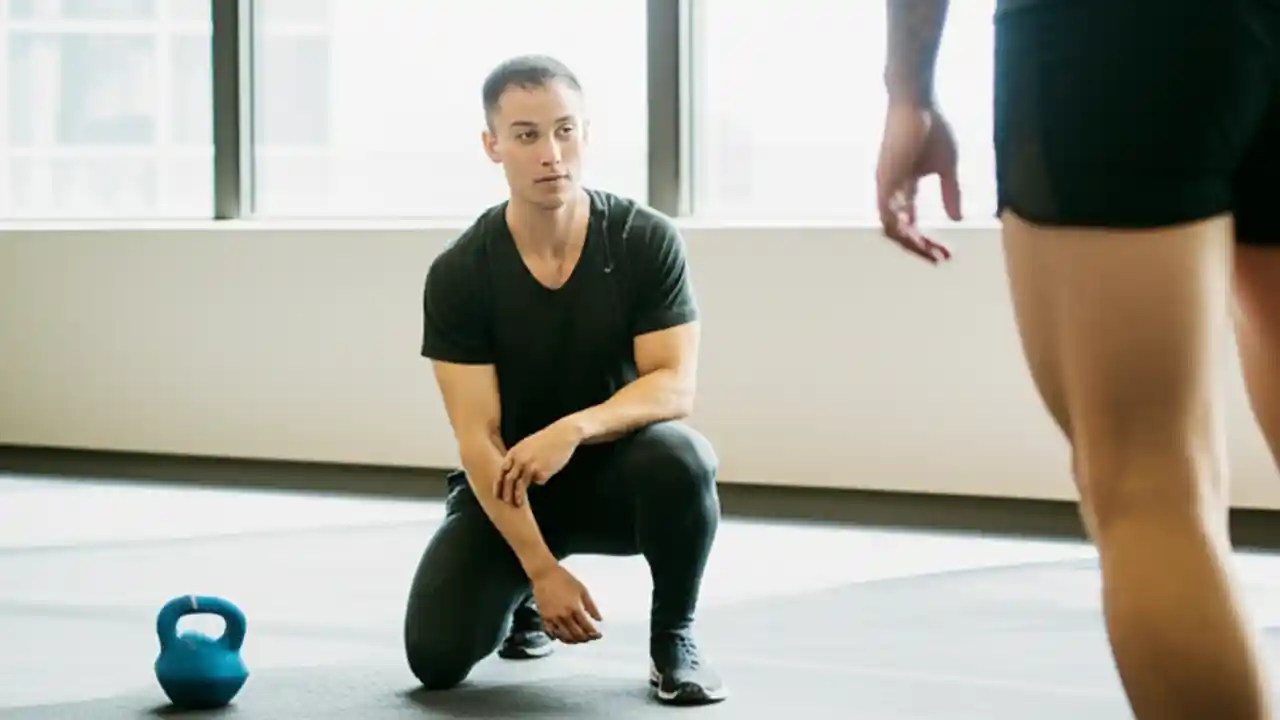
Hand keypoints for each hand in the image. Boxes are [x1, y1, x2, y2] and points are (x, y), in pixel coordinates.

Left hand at [497, 419, 580, 505]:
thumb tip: (512, 474)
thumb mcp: (526, 446)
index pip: (501, 471)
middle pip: (509, 480)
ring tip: (518, 504)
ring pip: (521, 485)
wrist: (562, 434)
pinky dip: (542, 479)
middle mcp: (520, 459)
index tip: (497, 495)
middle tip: (506, 502)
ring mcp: (531, 465)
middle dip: (506, 493)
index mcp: (514, 452)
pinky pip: (539, 480)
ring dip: (518, 496)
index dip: (498, 484)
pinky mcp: (543, 471)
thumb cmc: (545, 440)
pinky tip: (550, 469)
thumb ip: (517, 458)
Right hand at [530, 564, 602, 643]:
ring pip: (564, 636)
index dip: (593, 634)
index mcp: (574, 608)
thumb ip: (591, 606)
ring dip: (574, 641)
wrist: (545, 574)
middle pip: (576, 634)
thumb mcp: (582, 590)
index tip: (598, 635)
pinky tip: (564, 637)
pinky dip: (559, 637)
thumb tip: (599, 620)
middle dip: (585, 639)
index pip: (586, 627)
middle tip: (590, 638)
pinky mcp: (543, 618)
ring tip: (579, 639)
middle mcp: (563, 616)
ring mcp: (552, 618)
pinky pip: (551, 633)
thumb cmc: (565, 579)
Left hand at [875, 103, 961, 263]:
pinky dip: (899, 226)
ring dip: (911, 242)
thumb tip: (957, 220)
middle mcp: (891, 192)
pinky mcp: (884, 177)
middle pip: (899, 232)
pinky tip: (917, 235)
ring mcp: (886, 186)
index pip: (910, 225)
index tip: (946, 255)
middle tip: (940, 259)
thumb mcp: (947, 167)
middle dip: (919, 248)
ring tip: (931, 252)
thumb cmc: (931, 128)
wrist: (917, 102)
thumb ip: (950, 193)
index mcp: (904, 190)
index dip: (926, 242)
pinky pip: (886, 210)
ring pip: (890, 227)